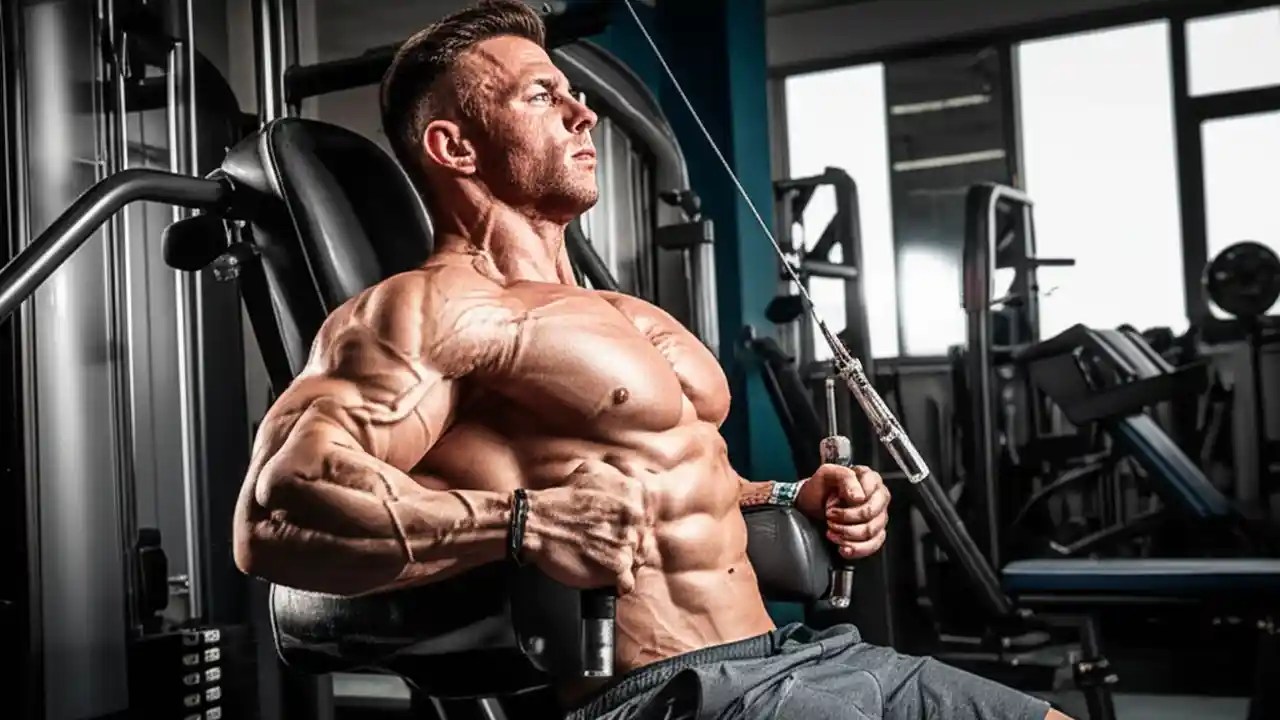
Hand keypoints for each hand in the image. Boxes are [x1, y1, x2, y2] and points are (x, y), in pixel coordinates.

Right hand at [524, 460, 653, 594]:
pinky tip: (606, 579)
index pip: (646, 516)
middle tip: (607, 547)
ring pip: (637, 561)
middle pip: (644, 539)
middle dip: (628, 546)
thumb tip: (627, 482)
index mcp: (633, 492)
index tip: (616, 531)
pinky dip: (617, 584)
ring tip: (603, 560)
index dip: (631, 526)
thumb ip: (615, 476)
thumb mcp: (590, 471)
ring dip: (623, 564)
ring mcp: (628, 542)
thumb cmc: (560, 500)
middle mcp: (636, 516)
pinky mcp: (617, 566)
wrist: (537, 523)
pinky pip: (627, 583)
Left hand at [795, 464, 889, 559]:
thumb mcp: (827, 474)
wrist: (810, 506)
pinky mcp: (874, 534)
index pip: (871, 490)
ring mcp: (878, 516)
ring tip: (832, 529)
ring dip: (847, 534)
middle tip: (830, 517)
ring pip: (871, 531)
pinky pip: (873, 545)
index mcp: (869, 478)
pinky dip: (855, 548)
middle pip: (871, 513)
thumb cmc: (819, 489)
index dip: (851, 500)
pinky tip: (843, 546)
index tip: (834, 504)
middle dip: (846, 518)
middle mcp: (877, 496)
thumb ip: (845, 478)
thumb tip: (859, 496)